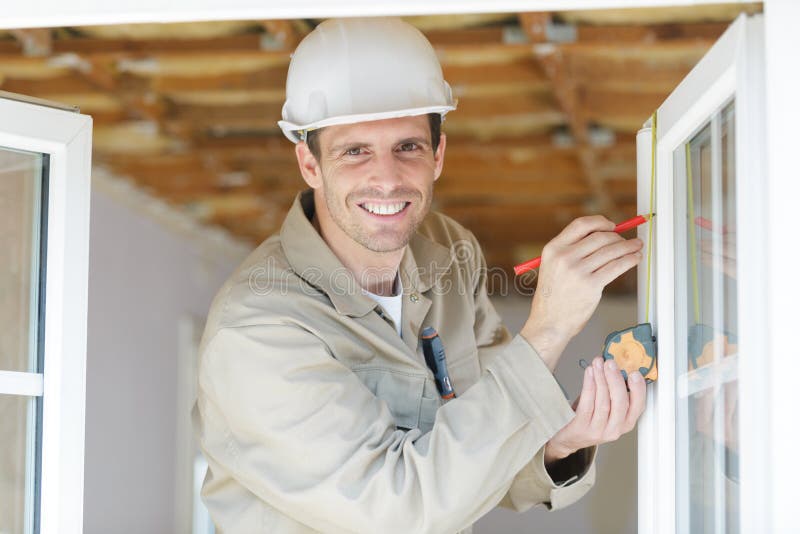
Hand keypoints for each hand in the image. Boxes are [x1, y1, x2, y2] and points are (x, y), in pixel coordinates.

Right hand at [520, 216, 642, 369]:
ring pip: (611, 251)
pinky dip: (630, 260)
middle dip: (618, 237)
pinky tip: (634, 258)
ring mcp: (578, 271)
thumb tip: (601, 236)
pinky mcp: (591, 285)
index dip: (600, 222)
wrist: (549, 322)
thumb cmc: (552, 296)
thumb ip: (570, 250)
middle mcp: (564, 257)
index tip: (611, 225)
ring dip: (628, 247)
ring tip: (636, 246)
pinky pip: (616, 267)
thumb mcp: (551, 266)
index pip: (581, 225)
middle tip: (626, 241)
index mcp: (553, 249)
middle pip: (600, 237)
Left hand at [544, 356, 646, 464]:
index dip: (639, 390)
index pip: (638, 407)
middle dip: (616, 380)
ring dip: (601, 379)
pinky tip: (590, 374)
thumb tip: (615, 366)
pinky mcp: (581, 428)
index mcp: (625, 423)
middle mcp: (614, 429)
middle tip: (611, 364)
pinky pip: (587, 404)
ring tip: (598, 364)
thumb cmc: (588, 418)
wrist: (567, 438)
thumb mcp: (606, 407)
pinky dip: (589, 386)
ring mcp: (598, 431)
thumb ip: (613, 391)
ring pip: (603, 402)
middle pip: (620, 403)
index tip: (635, 373)